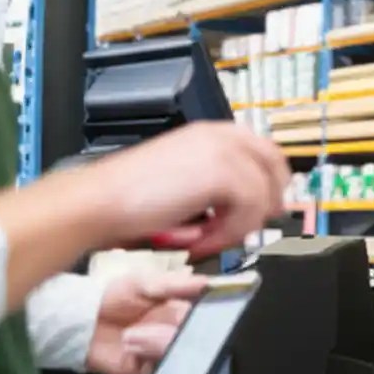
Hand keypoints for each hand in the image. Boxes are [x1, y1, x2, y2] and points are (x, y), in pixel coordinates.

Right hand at [74, 121, 290, 256]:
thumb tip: (254, 206)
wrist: (98, 202)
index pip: (265, 151)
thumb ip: (218, 187)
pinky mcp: (223, 173)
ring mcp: (224, 151)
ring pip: (262, 196)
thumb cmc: (129, 201)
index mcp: (212, 134)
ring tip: (200, 239)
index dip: (271, 182)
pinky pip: (249, 211)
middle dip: (264, 204)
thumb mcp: (184, 185)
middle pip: (274, 168)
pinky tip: (197, 240)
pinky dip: (226, 234)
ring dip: (235, 227)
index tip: (266, 209)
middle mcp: (222, 135)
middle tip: (242, 231)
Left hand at [87, 272, 207, 373]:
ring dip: (158, 342)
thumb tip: (207, 282)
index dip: (211, 313)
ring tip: (131, 336)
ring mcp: (163, 350)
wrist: (79, 321)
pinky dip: (148, 358)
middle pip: (196, 336)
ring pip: (179, 352)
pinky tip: (132, 348)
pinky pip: (160, 368)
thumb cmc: (112, 296)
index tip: (208, 312)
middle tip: (170, 326)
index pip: (205, 313)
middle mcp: (176, 330)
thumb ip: (174, 285)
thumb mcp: (142, 283)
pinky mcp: (146, 368)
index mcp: (180, 308)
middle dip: (183, 331)